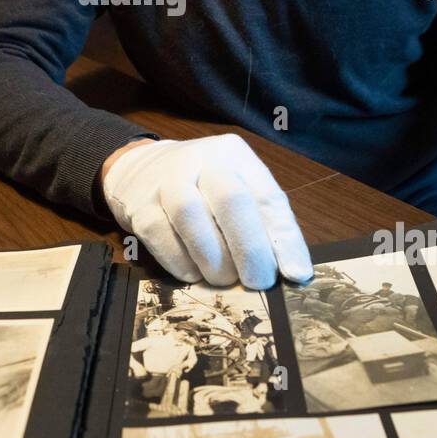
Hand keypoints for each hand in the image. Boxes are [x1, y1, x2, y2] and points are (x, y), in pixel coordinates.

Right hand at [101, 134, 313, 288]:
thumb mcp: (237, 188)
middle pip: (231, 201)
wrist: (141, 168)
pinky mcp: (140, 204)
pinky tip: (193, 273)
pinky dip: (182, 263)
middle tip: (258, 282)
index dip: (285, 240)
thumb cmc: (202, 186)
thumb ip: (262, 222)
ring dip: (213, 258)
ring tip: (224, 278)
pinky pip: (161, 236)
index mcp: (236, 155)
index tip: (296, 274)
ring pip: (191, 216)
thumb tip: (290, 272)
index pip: (268, 197)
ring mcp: (167, 180)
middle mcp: (203, 160)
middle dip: (249, 250)